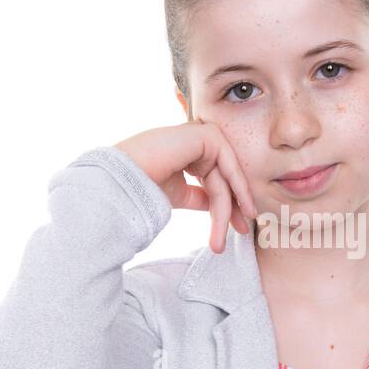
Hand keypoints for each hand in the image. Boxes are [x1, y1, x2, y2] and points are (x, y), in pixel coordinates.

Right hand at [114, 121, 258, 253]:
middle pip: (223, 177)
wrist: (125, 180)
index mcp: (188, 150)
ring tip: (229, 235)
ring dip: (229, 207)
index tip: (236, 228)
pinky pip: (229, 165)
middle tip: (243, 231)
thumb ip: (201, 196)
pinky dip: (237, 188)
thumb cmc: (142, 186)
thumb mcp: (179, 194)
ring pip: (226, 176)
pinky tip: (241, 210)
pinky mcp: (207, 135)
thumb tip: (220, 207)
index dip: (227, 204)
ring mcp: (202, 134)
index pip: (215, 177)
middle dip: (234, 207)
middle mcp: (196, 140)